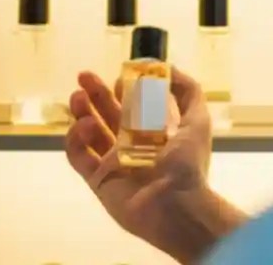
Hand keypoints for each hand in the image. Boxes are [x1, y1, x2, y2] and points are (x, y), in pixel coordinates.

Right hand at [66, 68, 245, 263]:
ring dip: (81, 112)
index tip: (119, 79)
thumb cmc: (187, 163)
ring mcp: (112, 162)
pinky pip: (78, 156)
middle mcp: (131, 145)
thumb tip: (167, 68)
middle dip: (94, 94)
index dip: (123, 90)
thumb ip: (187, 91)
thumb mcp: (197, 120)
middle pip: (106, 115)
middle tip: (83, 76)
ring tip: (78, 98)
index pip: (132, 107)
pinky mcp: (97, 178)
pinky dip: (75, 138)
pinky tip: (84, 125)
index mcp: (154, 132)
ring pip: (88, 133)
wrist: (176, 205)